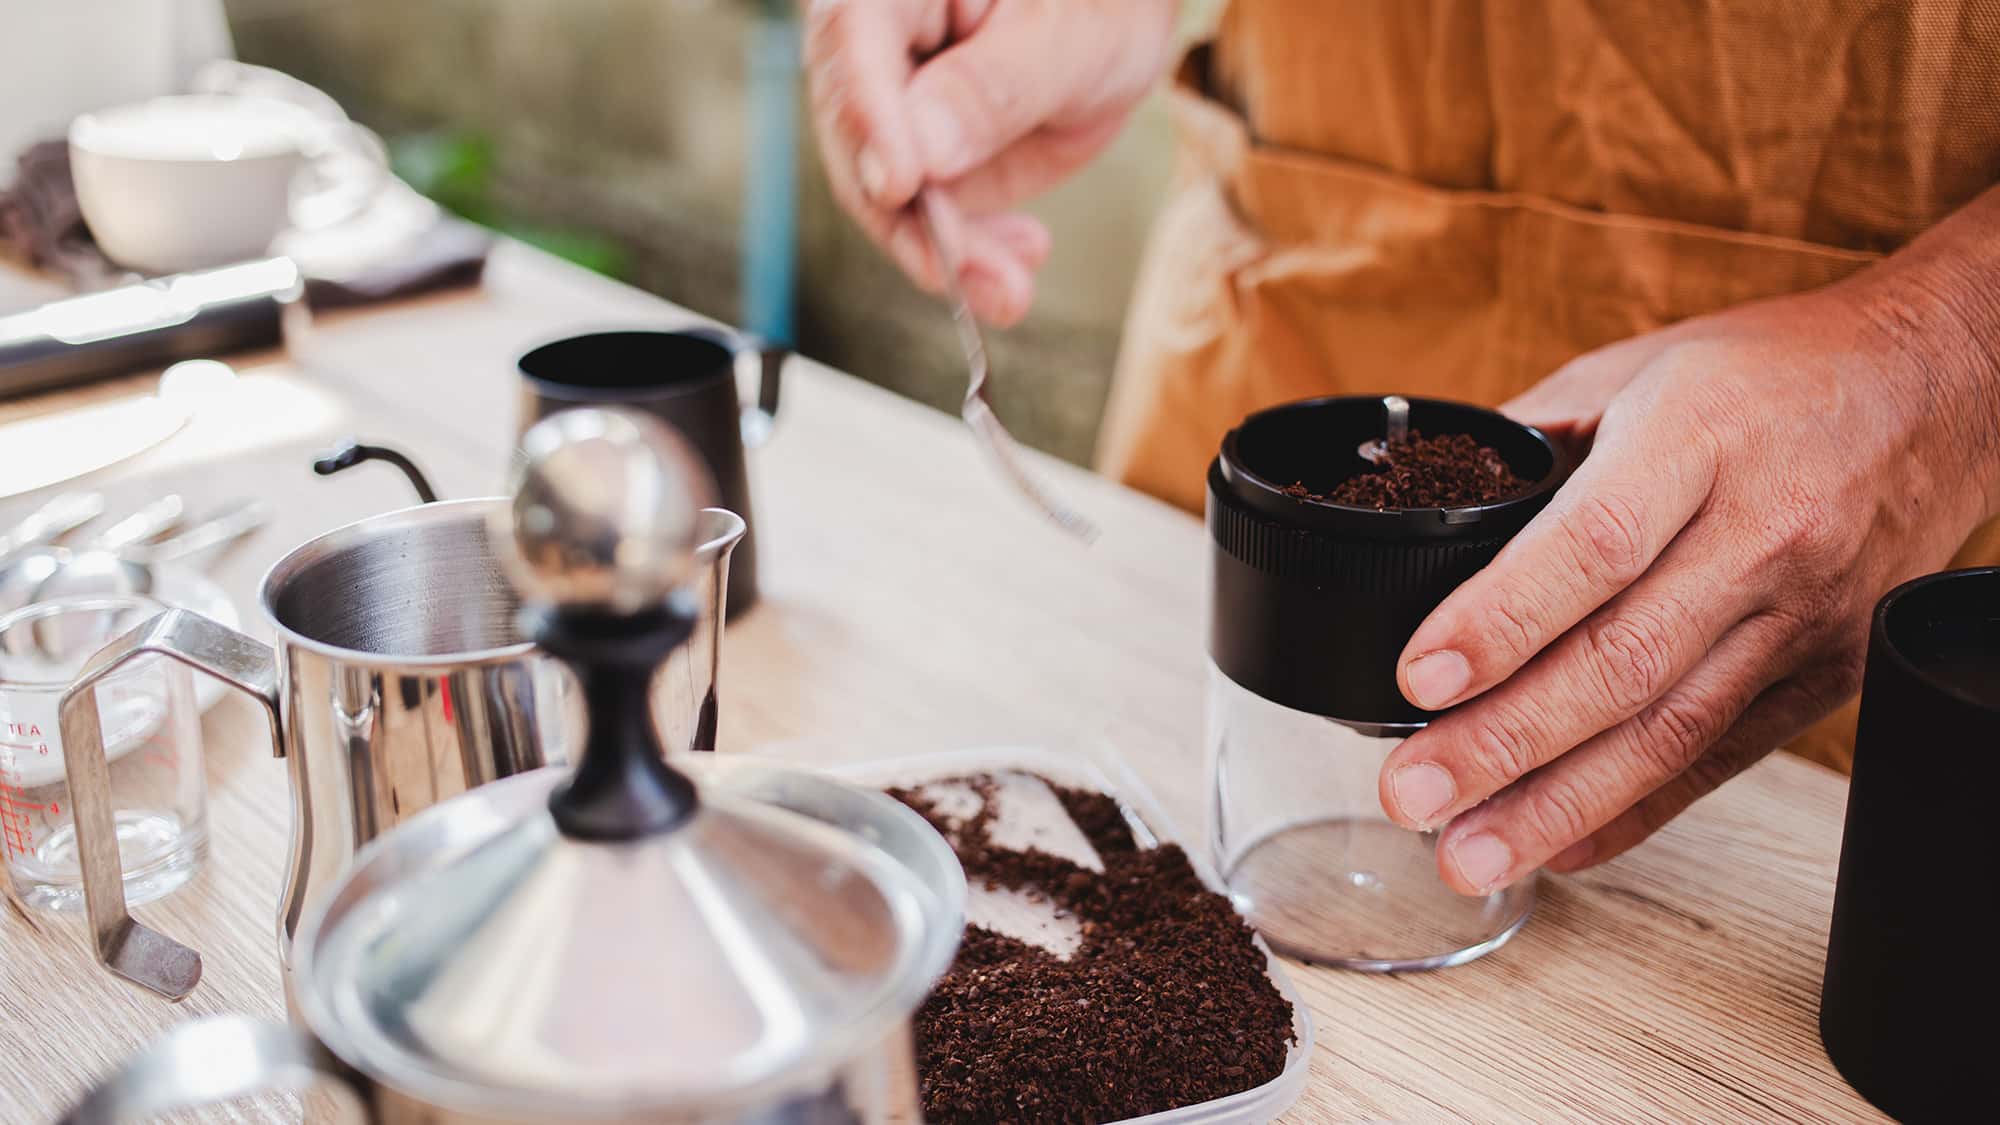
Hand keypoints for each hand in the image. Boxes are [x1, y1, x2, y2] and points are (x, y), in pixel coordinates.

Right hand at [805, 0, 1177, 323]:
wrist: (1118, 26)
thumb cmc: (1098, 2)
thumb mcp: (1067, 37)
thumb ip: (995, 88)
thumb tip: (923, 152)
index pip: (853, 40)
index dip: (870, 118)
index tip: (901, 185)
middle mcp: (872, 48)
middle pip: (855, 135)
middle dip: (910, 217)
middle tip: (967, 269)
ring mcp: (891, 117)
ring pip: (884, 199)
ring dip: (943, 258)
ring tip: (1008, 291)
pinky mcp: (921, 171)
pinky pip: (923, 227)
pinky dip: (966, 263)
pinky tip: (1012, 278)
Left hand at [1374, 272, 1999, 893]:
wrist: (1936, 389)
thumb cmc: (1768, 373)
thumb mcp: (1636, 367)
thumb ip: (1530, 437)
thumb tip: (1421, 504)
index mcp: (1698, 440)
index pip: (1593, 547)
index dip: (1500, 621)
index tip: (1417, 679)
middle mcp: (1759, 535)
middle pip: (1621, 661)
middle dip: (1505, 742)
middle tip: (1412, 794)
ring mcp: (1801, 615)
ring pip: (1669, 730)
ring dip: (1558, 803)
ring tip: (1469, 851)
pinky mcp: (1826, 673)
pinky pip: (1720, 758)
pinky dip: (1635, 811)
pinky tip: (1559, 846)